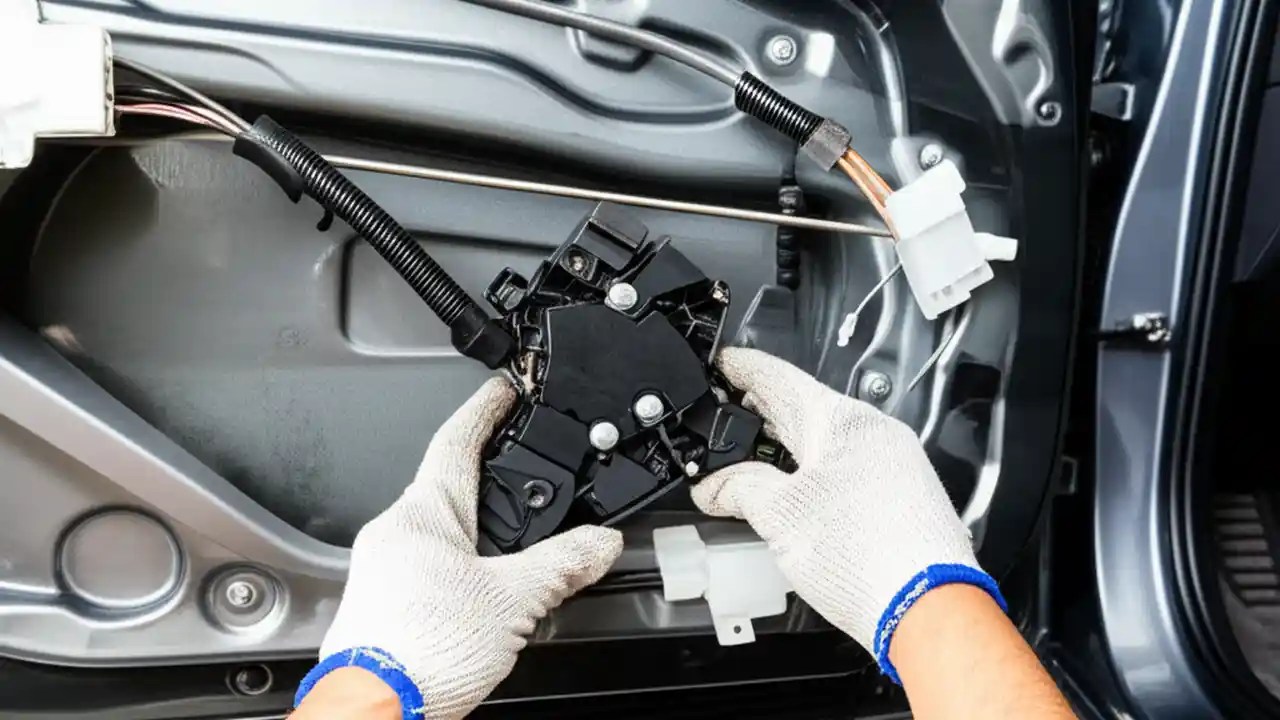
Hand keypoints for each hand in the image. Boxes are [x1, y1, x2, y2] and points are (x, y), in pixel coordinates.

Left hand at [299, 378, 623, 718]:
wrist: (375, 715)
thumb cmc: (420, 655)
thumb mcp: (513, 601)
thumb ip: (563, 564)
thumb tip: (599, 542)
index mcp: (420, 514)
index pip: (456, 440)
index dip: (485, 409)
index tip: (502, 389)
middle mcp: (393, 534)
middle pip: (448, 488)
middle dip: (489, 482)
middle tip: (524, 472)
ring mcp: (383, 571)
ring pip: (441, 534)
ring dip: (479, 535)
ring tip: (518, 550)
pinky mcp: (383, 607)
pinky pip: (430, 569)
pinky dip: (464, 572)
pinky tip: (486, 598)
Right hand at [692, 348, 1001, 680]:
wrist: (926, 608)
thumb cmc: (869, 557)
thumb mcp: (781, 517)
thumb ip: (739, 489)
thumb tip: (715, 485)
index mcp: (844, 421)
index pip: (779, 377)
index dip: (741, 368)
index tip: (721, 361)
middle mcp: (874, 433)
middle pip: (802, 408)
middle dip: (758, 411)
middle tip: (722, 411)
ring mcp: (891, 464)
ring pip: (824, 442)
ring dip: (782, 448)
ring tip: (746, 459)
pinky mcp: (900, 496)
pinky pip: (844, 468)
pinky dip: (810, 473)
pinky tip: (792, 494)